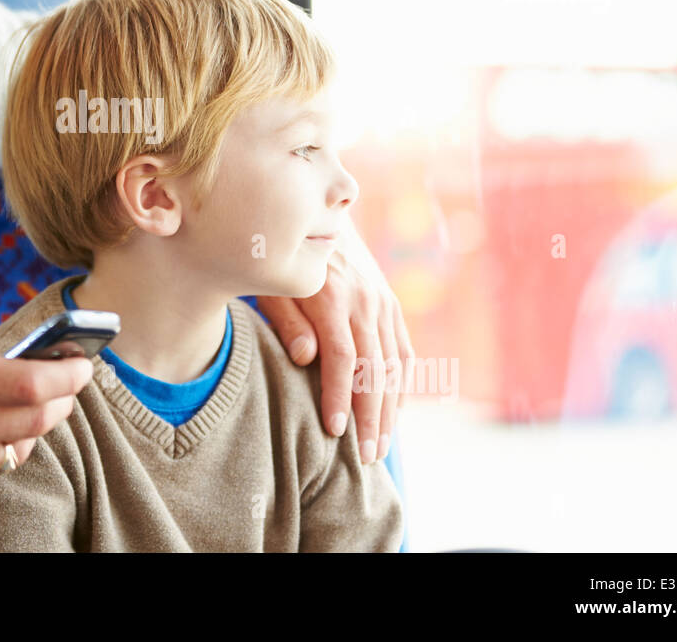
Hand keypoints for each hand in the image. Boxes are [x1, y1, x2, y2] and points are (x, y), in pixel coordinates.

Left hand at [257, 225, 412, 463]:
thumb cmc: (283, 261)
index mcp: (332, 296)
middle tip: (364, 456)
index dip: (338, 395)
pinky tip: (393, 415)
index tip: (334, 429)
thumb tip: (308, 359)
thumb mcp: (273, 286)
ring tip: (380, 447)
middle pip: (374, 368)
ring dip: (390, 410)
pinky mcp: (392, 307)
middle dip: (371, 416)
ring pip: (394, 366)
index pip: (342, 356)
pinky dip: (401, 387)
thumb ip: (289, 322)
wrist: (319, 221)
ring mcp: (384, 303)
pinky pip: (403, 353)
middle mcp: (365, 301)